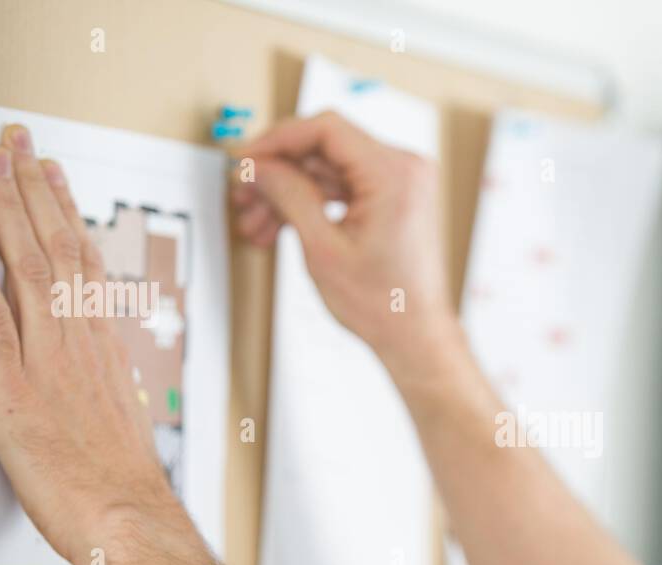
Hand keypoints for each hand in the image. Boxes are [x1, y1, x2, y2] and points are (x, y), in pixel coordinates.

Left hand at [0, 124, 182, 564]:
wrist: (122, 515)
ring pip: (27, 263)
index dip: (64, 212)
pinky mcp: (12, 382)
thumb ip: (97, 377)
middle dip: (33, 187)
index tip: (52, 177)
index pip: (83, 261)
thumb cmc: (119, 481)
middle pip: (56, 246)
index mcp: (101, 344)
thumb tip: (85, 363)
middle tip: (18, 144)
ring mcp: (47, 356)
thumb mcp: (118, 416)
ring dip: (7, 206)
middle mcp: (78, 338)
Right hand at [231, 111, 458, 376]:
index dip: (277, 140)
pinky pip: (345, 188)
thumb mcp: (322, 247)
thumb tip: (257, 164)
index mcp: (394, 174)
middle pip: (325, 149)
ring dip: (290, 193)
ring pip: (329, 171)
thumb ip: (287, 195)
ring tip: (258, 225)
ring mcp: (402, 184)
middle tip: (246, 197)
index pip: (325, 129)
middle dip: (280, 174)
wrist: (415, 337)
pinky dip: (314, 203)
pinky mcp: (395, 199)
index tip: (246, 159)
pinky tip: (283, 227)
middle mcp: (405, 170)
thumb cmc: (384, 305)